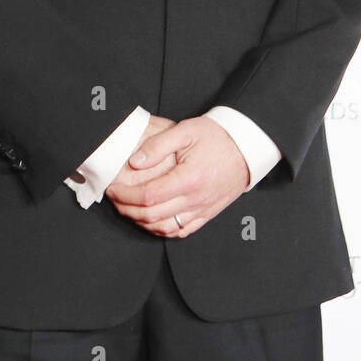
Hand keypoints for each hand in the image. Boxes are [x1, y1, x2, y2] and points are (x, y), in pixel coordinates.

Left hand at [105, 116, 249, 237]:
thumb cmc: (217, 136)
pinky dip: (161, 230)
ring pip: (164, 227)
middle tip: (115, 198)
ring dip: (140, 221)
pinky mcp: (208, 214)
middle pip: (152, 215)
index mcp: (190, 178)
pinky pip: (181, 231)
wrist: (246, 147)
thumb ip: (158, 145)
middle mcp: (196, 199)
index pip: (148, 195)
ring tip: (127, 208)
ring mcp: (203, 209)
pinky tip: (150, 220)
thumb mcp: (186, 130)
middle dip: (127, 208)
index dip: (125, 195)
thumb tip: (135, 162)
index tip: (113, 188)